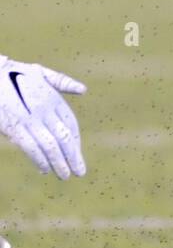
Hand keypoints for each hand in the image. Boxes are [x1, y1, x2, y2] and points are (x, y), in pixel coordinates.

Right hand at [0, 55, 85, 178]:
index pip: (70, 124)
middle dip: (73, 157)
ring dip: (59, 162)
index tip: (77, 155)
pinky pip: (30, 147)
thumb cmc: (15, 73)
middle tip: (80, 172)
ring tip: (64, 175)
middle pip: (64, 137)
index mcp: (52, 97)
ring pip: (50, 145)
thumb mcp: (41, 72)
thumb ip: (62, 82)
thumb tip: (84, 90)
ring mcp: (29, 118)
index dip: (76, 142)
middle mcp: (44, 109)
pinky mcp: (14, 126)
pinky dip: (40, 160)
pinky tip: (45, 169)